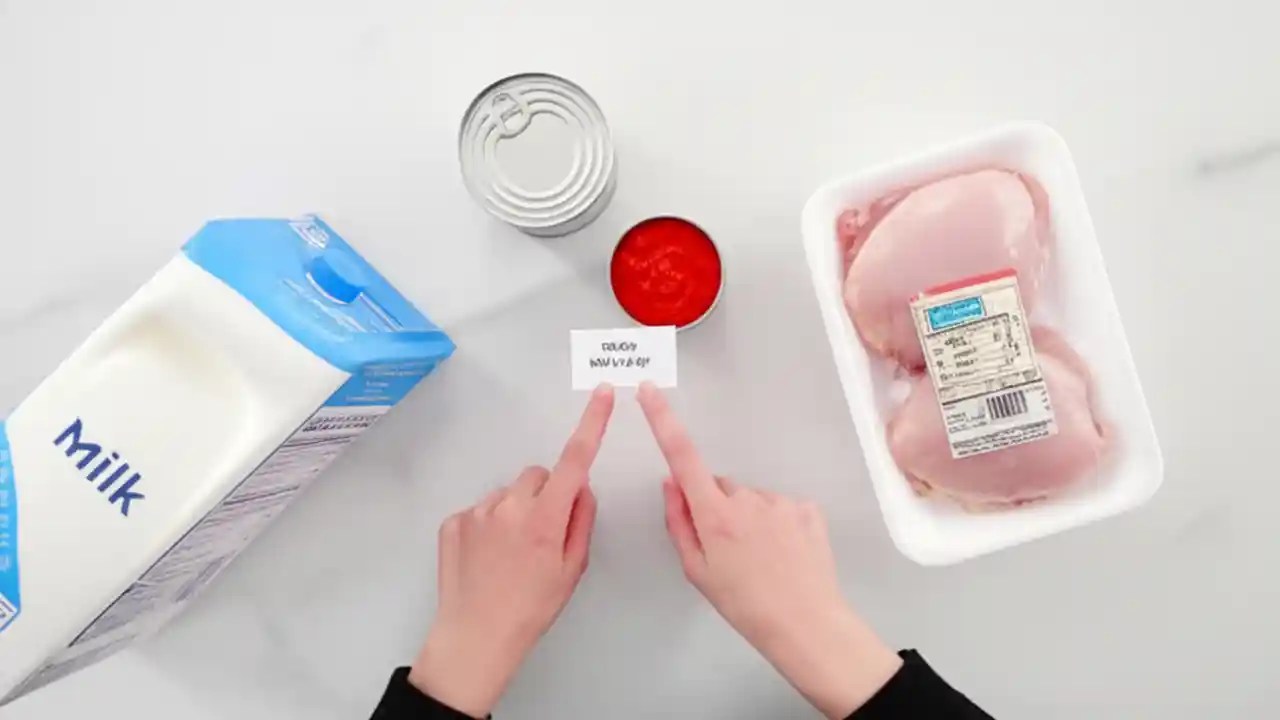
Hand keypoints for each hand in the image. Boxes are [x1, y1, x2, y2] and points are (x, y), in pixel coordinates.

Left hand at [409, 385, 614, 717]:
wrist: (475, 638)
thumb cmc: (531, 609)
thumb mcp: (572, 570)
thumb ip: (581, 521)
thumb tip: (581, 488)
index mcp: (544, 518)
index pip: (575, 460)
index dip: (592, 423)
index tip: (604, 393)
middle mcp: (509, 506)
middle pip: (539, 476)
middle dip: (547, 494)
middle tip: (545, 534)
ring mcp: (477, 512)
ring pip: (509, 494)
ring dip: (516, 512)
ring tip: (512, 555)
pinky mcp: (453, 522)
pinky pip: (481, 510)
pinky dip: (489, 526)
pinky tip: (488, 559)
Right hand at [637, 383, 901, 718]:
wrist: (804, 624)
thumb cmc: (744, 604)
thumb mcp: (697, 571)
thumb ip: (679, 522)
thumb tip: (670, 483)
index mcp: (714, 515)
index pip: (681, 456)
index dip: (662, 420)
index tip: (649, 391)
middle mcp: (747, 499)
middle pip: (719, 487)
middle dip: (717, 508)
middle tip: (727, 551)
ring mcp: (780, 502)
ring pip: (751, 499)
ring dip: (749, 519)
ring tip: (760, 559)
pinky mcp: (807, 509)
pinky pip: (781, 507)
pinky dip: (778, 525)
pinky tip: (783, 555)